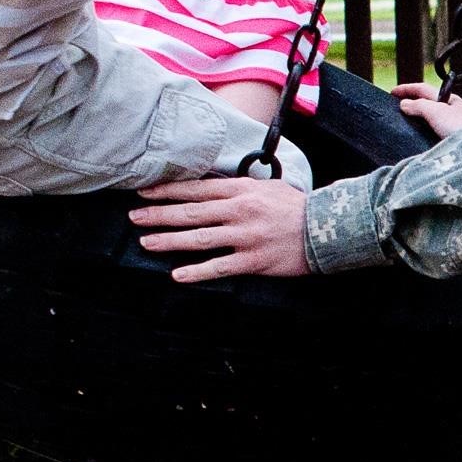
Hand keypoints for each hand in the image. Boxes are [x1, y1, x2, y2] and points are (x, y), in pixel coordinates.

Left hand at [131, 176, 310, 280]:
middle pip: (190, 212)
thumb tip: (210, 187)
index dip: (167, 191)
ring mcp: (245, 237)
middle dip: (158, 214)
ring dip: (169, 240)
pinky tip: (177, 275)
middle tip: (134, 217)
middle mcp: (239, 211)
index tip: (144, 193)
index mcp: (241, 190)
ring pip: (199, 238)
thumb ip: (239, 188)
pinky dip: (196, 271)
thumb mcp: (267, 186)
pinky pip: (219, 267)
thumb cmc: (296, 207)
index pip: (196, 189)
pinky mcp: (253, 260)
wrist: (326, 228)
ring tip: (145, 242)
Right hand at [392, 82, 461, 139]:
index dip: (406, 89)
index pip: (423, 89)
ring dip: (422, 120)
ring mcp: (459, 127)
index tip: (391, 92)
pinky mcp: (461, 142)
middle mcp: (455, 112)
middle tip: (397, 109)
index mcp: (450, 100)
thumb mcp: (437, 112)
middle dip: (414, 103)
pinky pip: (441, 134)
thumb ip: (420, 106)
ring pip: (436, 119)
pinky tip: (426, 142)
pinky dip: (430, 133)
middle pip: (430, 103)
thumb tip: (405, 103)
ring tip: (408, 126)